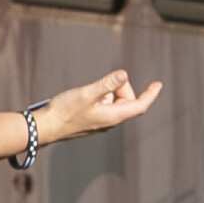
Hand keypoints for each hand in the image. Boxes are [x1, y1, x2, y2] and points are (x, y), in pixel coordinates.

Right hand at [41, 68, 161, 143]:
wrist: (45, 128)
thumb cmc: (64, 111)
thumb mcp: (87, 93)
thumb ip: (106, 84)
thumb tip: (124, 74)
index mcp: (113, 116)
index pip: (140, 105)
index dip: (150, 94)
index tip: (158, 84)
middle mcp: (109, 122)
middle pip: (127, 102)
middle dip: (122, 88)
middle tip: (107, 81)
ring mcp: (100, 123)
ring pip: (114, 104)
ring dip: (109, 92)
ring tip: (91, 91)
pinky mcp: (91, 122)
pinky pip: (104, 107)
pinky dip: (101, 98)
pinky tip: (85, 96)